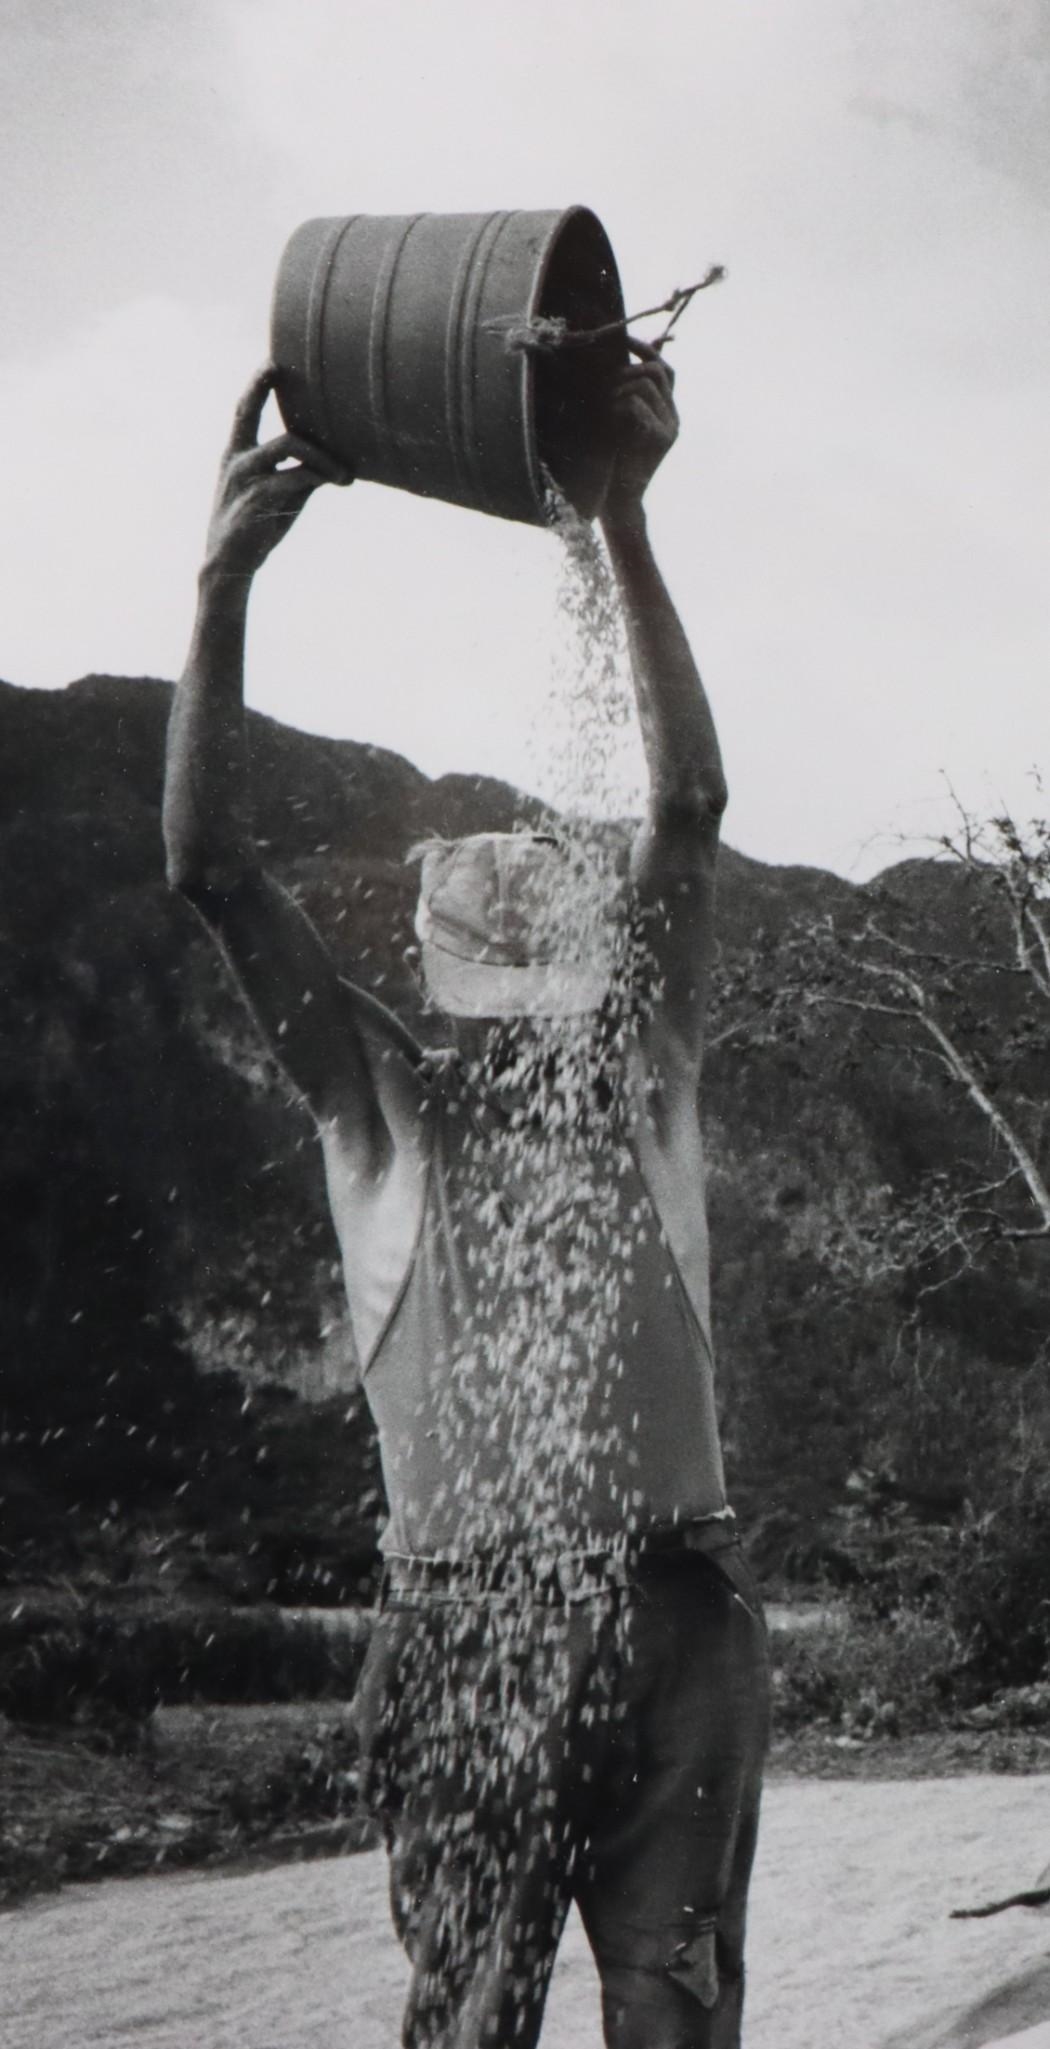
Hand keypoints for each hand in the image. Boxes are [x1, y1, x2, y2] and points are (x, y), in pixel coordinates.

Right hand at [202, 366, 351, 581]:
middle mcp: (236, 460)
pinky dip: (322, 475)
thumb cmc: (257, 527)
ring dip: (324, 455)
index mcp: (236, 454)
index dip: (257, 384)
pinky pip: (297, 477)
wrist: (230, 566)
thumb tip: (336, 459)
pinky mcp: (258, 500)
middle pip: (256, 415)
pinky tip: (339, 481)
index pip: (244, 410)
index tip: (273, 362)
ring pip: (290, 446)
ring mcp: (245, 479)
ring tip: (345, 473)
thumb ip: (301, 471)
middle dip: (277, 398)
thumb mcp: (279, 494)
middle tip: (319, 405)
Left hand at [601, 340, 678, 523]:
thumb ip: (621, 393)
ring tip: (606, 406)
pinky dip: (620, 405)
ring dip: (620, 388)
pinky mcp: (663, 439)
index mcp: (665, 410)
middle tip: (608, 384)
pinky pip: (638, 404)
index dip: (646, 350)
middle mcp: (673, 416)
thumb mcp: (615, 419)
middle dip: (629, 369)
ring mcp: (671, 427)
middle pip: (658, 370)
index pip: (664, 368)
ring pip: (647, 383)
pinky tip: (611, 420)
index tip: (624, 340)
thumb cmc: (610, 460)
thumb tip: (614, 361)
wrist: (618, 500)